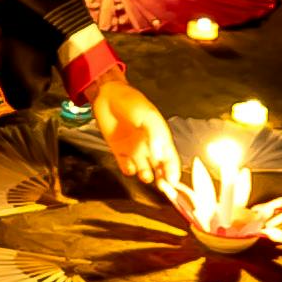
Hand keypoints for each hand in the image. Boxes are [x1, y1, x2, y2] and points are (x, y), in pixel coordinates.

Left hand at [89, 72, 177, 188]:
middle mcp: (149, 147)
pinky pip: (126, 166)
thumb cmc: (132, 103)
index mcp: (160, 138)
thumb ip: (154, 134)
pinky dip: (129, 170)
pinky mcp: (119, 152)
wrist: (108, 96)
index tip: (173, 182)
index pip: (170, 158)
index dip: (173, 170)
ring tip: (145, 174)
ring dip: (146, 175)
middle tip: (161, 185)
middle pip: (159, 168)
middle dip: (162, 179)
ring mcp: (134, 150)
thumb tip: (158, 155)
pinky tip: (129, 167)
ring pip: (144, 170)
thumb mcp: (147, 115)